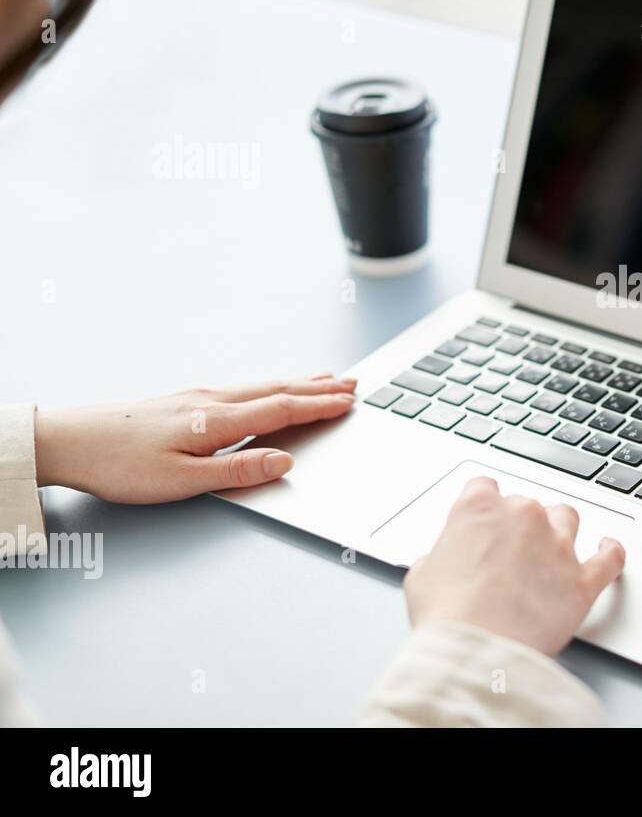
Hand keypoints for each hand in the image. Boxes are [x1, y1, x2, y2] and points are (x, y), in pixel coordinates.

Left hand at [33, 374, 356, 502]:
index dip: (319, 406)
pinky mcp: (184, 401)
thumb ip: (238, 470)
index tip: (350, 402)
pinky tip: (270, 390)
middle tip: (352, 385)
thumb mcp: (182, 480)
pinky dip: (271, 387)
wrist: (69, 440)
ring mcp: (197, 397)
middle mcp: (211, 401)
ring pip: (261, 387)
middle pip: (278, 390)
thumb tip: (285, 462)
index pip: (282, 409)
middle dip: (319, 389)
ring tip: (325, 380)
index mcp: (216, 420)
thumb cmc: (119, 465)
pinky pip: (244, 390)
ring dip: (298, 384)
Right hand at [403, 476, 625, 655]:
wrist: (475, 650)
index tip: (483, 521)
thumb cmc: (445, 616)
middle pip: (527, 505)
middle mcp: (524, 516)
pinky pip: (609, 557)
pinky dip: (611, 552)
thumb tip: (447, 560)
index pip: (484, 487)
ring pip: (568, 519)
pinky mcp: (583, 580)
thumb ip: (441, 555)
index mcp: (480, 507)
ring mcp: (558, 545)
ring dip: (560, 529)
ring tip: (552, 548)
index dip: (483, 506)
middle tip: (507, 555)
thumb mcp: (422, 575)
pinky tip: (608, 549)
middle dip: (518, 526)